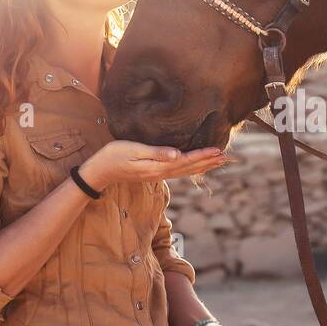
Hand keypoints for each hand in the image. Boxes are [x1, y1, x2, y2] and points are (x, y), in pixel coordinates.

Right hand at [77, 140, 231, 191]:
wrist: (100, 170)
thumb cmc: (114, 155)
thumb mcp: (133, 151)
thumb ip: (155, 153)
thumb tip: (176, 155)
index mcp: (158, 166)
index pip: (186, 161)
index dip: (203, 156)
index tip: (218, 151)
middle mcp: (161, 173)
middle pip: (190, 168)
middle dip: (208, 162)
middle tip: (226, 157)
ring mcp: (158, 175)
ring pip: (186, 171)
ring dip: (203, 166)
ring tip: (217, 161)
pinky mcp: (154, 173)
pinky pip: (178, 171)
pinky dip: (191, 167)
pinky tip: (196, 165)